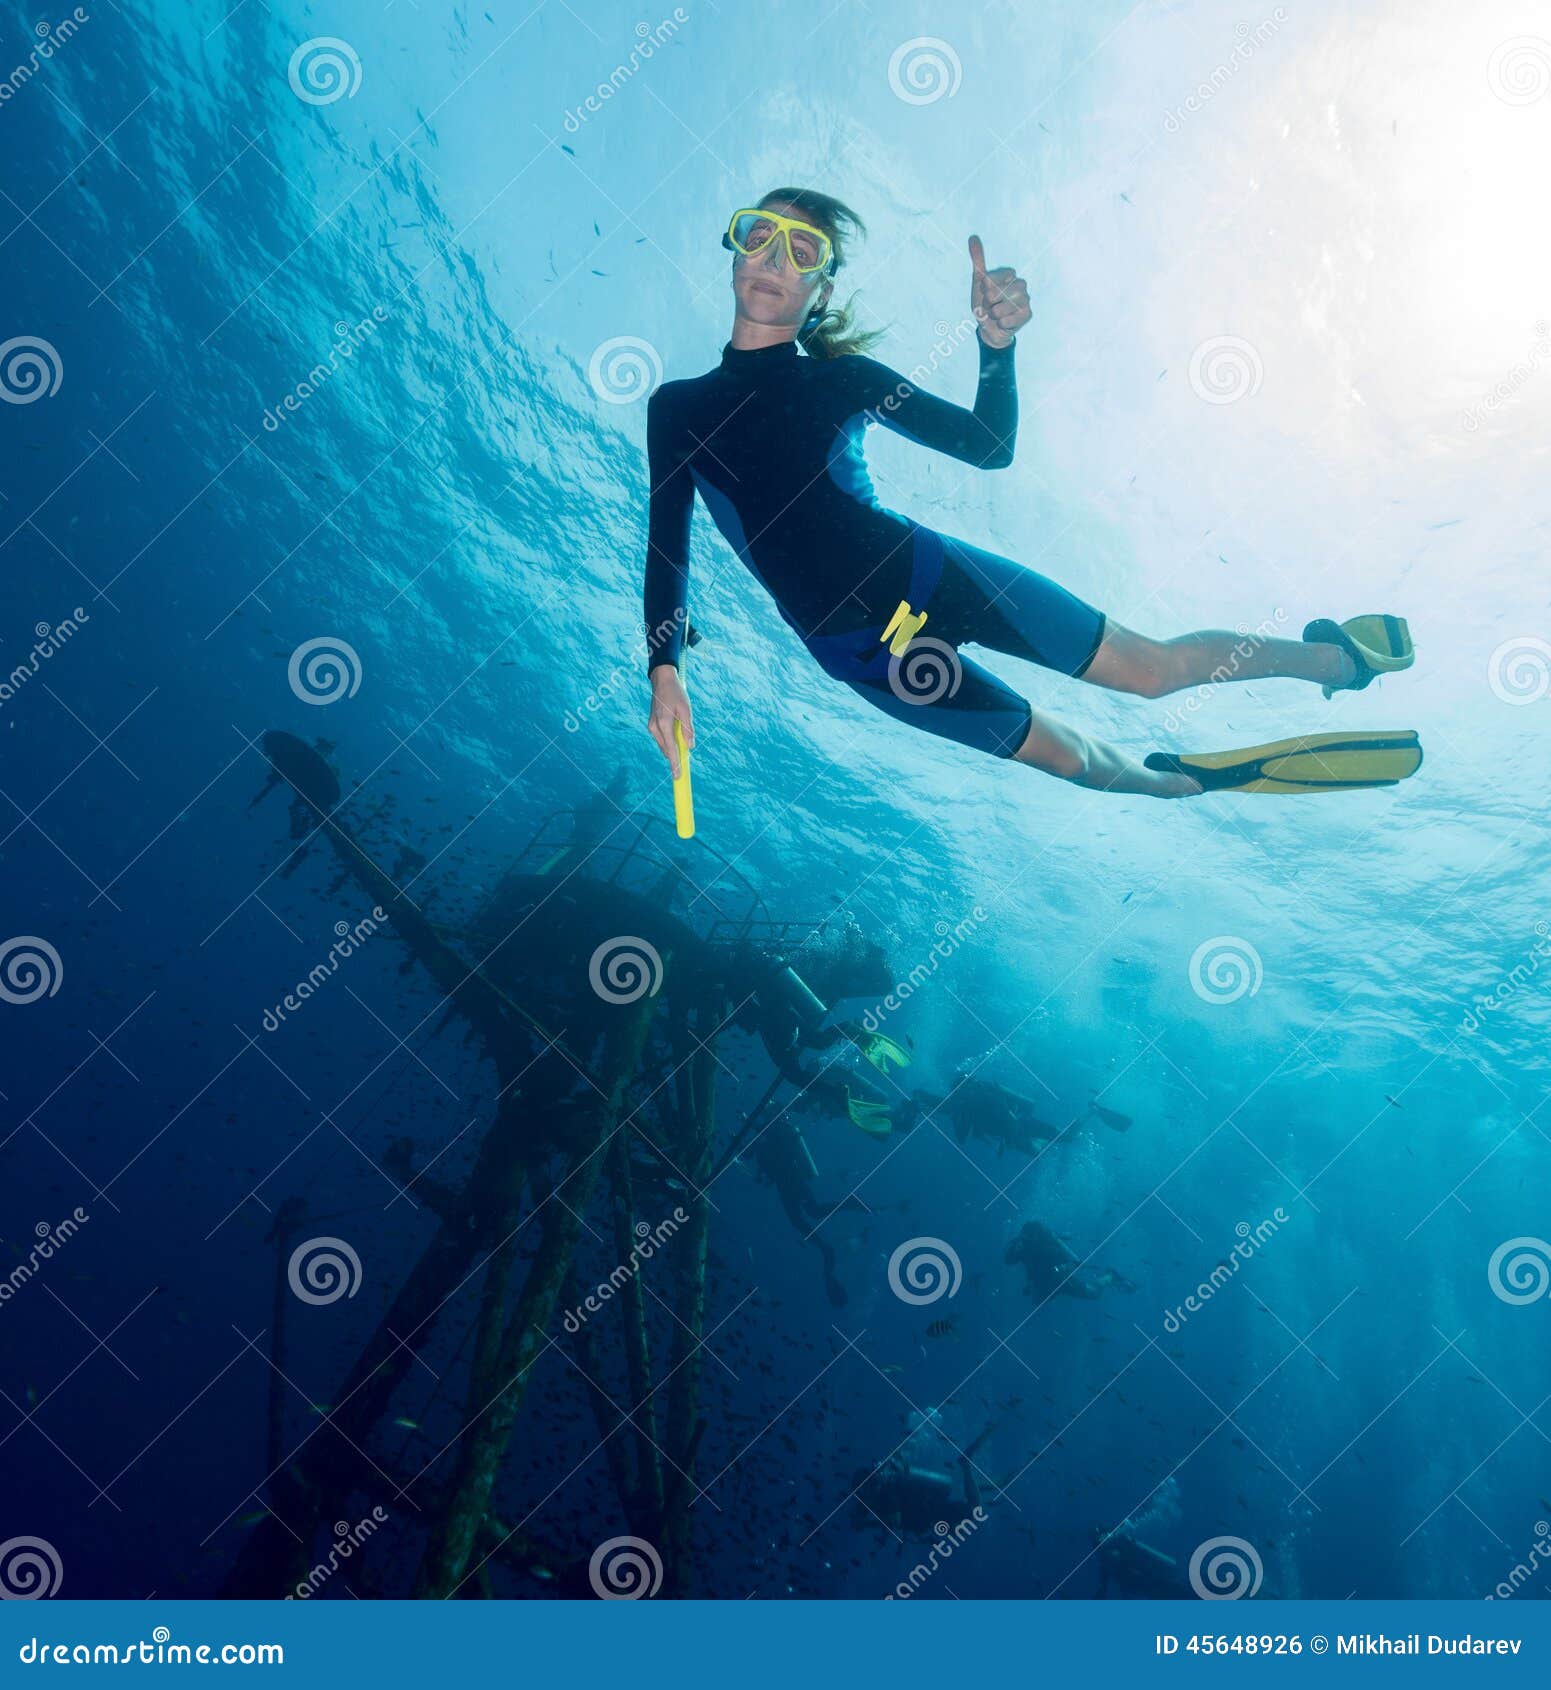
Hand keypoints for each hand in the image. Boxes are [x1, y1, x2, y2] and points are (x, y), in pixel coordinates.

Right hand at [647, 664, 694, 778]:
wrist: (662, 681)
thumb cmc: (676, 693)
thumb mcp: (686, 710)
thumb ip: (688, 729)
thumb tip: (690, 747)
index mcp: (664, 724)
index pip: (670, 750)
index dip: (675, 764)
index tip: (678, 777)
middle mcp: (655, 728)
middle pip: (666, 750)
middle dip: (675, 756)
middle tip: (684, 764)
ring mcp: (652, 727)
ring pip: (664, 745)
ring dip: (673, 747)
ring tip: (682, 737)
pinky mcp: (652, 725)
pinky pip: (662, 739)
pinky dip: (669, 741)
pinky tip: (676, 733)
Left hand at [968, 235, 1029, 348]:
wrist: (990, 327)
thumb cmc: (985, 304)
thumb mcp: (978, 281)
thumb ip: (978, 260)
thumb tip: (972, 237)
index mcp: (1010, 274)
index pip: (988, 280)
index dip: (983, 289)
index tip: (986, 292)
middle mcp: (1021, 284)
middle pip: (992, 294)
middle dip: (986, 303)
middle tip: (990, 305)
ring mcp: (1026, 299)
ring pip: (999, 309)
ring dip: (993, 315)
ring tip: (997, 314)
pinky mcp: (1027, 314)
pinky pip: (1006, 321)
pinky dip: (1000, 324)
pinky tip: (1004, 322)